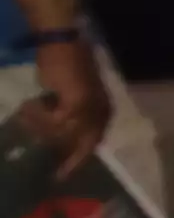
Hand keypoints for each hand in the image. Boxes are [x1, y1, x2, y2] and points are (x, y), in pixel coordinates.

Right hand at [30, 33, 111, 173]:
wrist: (62, 41)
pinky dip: (39, 117)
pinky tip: (27, 107)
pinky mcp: (76, 103)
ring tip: (25, 117)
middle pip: (85, 145)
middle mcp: (101, 111)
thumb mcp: (70, 93)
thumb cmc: (64, 62)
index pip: (93, 142)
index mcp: (103, 110)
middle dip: (70, 161)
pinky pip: (55, 122)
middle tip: (57, 176)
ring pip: (65, 135)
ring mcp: (90, 108)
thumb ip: (68, 113)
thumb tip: (56, 135)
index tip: (65, 174)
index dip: (79, 158)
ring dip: (42, 129)